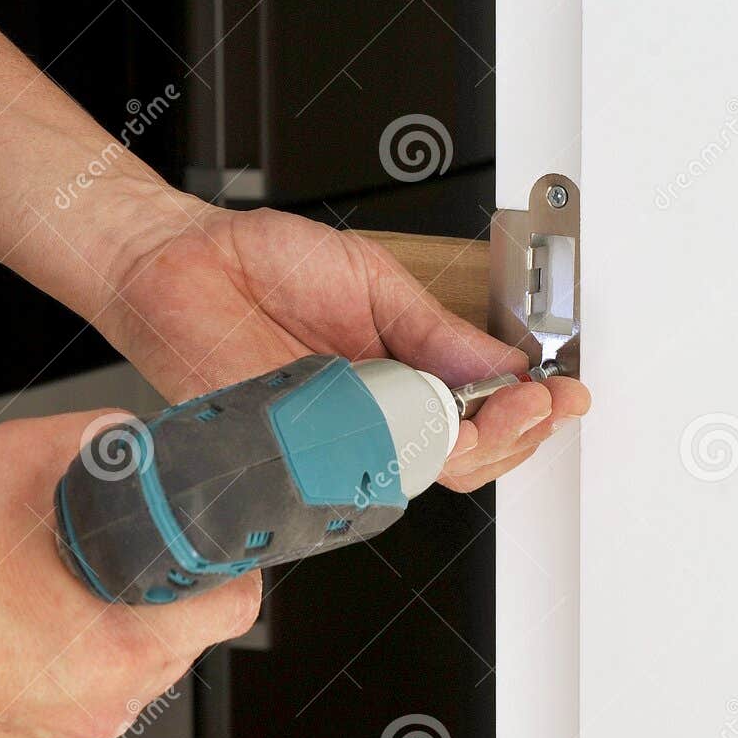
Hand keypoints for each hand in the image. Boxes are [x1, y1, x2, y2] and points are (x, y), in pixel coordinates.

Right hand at [0, 409, 259, 737]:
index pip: (230, 608)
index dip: (225, 556)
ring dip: (99, 627)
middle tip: (105, 544)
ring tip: (36, 583)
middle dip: (151, 588)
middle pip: (174, 643)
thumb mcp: (13, 460)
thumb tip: (132, 437)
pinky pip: (60, 704)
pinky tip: (1, 624)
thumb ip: (98, 440)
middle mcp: (86, 715)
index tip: (208, 537)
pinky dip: (49, 665)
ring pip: (116, 675)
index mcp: (109, 655)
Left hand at [101, 202, 590, 491]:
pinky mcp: (293, 453)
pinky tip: (425, 431)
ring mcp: (334, 437)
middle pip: (465, 460)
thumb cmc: (259, 263)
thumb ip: (435, 330)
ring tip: (493, 410)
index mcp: (402, 371)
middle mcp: (373, 413)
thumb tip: (500, 363)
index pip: (479, 418)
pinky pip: (352, 474)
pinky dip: (396, 457)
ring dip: (466, 449)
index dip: (527, 413)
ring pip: (420, 474)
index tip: (560, 391)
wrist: (177, 263)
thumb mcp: (370, 279)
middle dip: (512, 434)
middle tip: (534, 400)